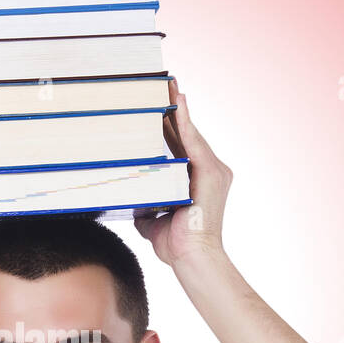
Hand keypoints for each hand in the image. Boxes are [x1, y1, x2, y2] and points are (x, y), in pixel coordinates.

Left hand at [134, 78, 231, 268]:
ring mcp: (213, 170)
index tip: (157, 105)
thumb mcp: (154, 219)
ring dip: (177, 109)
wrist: (190, 258)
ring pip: (191, 133)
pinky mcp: (211, 172)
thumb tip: (131, 203)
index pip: (181, 146)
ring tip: (167, 85)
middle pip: (187, 134)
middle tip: (161, 84)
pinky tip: (177, 103)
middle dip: (172, 110)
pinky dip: (185, 121)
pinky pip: (194, 141)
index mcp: (197, 179)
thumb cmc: (176, 243)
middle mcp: (210, 170)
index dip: (168, 125)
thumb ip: (146, 206)